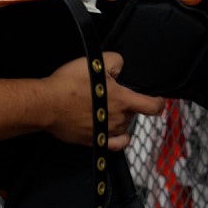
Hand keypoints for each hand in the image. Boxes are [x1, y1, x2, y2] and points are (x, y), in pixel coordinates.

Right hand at [41, 51, 165, 150]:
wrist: (48, 104)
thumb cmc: (70, 83)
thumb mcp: (97, 62)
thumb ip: (116, 62)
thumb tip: (121, 69)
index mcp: (123, 100)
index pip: (153, 106)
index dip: (158, 102)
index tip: (156, 99)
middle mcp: (119, 119)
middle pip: (134, 115)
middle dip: (128, 105)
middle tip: (111, 94)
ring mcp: (107, 132)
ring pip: (123, 128)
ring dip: (119, 119)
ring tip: (105, 108)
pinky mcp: (94, 141)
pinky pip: (115, 145)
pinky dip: (117, 138)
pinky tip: (111, 130)